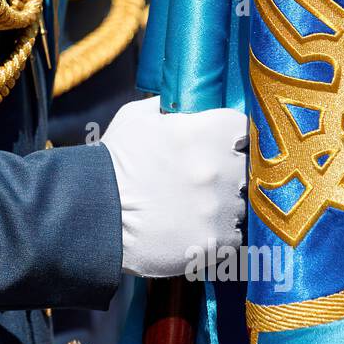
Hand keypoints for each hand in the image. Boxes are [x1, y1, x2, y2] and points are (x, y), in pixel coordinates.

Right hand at [101, 100, 247, 277]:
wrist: (93, 215)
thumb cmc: (112, 163)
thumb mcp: (135, 118)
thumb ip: (168, 108)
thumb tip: (185, 102)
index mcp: (203, 132)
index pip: (244, 127)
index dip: (234, 137)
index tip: (225, 146)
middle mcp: (217, 168)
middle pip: (250, 167)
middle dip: (233, 172)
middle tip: (212, 180)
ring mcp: (219, 208)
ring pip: (245, 204)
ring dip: (229, 205)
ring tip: (202, 208)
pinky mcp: (215, 242)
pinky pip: (235, 236)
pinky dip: (221, 234)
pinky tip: (200, 230)